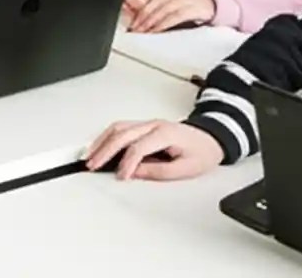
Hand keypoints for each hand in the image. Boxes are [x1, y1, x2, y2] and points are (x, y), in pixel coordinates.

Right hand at [84, 119, 224, 180]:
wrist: (211, 138)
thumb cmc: (202, 152)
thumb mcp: (186, 168)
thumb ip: (159, 171)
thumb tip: (135, 173)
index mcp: (165, 134)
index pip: (138, 147)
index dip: (127, 163)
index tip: (121, 176)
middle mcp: (153, 125)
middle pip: (121, 134)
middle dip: (104, 151)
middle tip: (93, 165)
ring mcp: (147, 123)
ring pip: (117, 128)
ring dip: (101, 142)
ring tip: (90, 157)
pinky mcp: (143, 126)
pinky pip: (120, 128)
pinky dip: (106, 137)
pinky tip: (99, 146)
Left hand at [128, 0, 214, 32]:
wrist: (210, 5)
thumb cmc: (184, 8)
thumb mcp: (166, 5)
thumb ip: (153, 9)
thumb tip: (134, 20)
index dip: (134, 12)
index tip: (128, 23)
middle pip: (151, 5)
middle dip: (140, 19)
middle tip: (133, 30)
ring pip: (162, 10)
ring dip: (150, 22)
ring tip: (142, 32)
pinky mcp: (192, 9)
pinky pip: (175, 16)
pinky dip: (164, 24)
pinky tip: (157, 31)